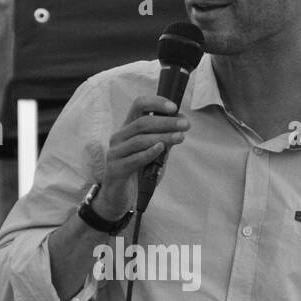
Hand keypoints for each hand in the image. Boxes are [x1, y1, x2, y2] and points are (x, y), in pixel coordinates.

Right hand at [93, 95, 190, 216]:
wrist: (119, 197)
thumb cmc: (137, 172)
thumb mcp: (153, 154)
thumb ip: (163, 140)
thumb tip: (180, 126)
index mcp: (127, 129)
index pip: (139, 105)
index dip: (156, 102)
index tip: (174, 107)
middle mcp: (119, 137)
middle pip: (141, 122)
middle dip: (165, 122)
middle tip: (185, 125)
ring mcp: (115, 153)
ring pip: (139, 140)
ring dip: (162, 137)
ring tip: (180, 137)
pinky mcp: (115, 169)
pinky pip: (133, 159)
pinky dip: (148, 153)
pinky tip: (161, 149)